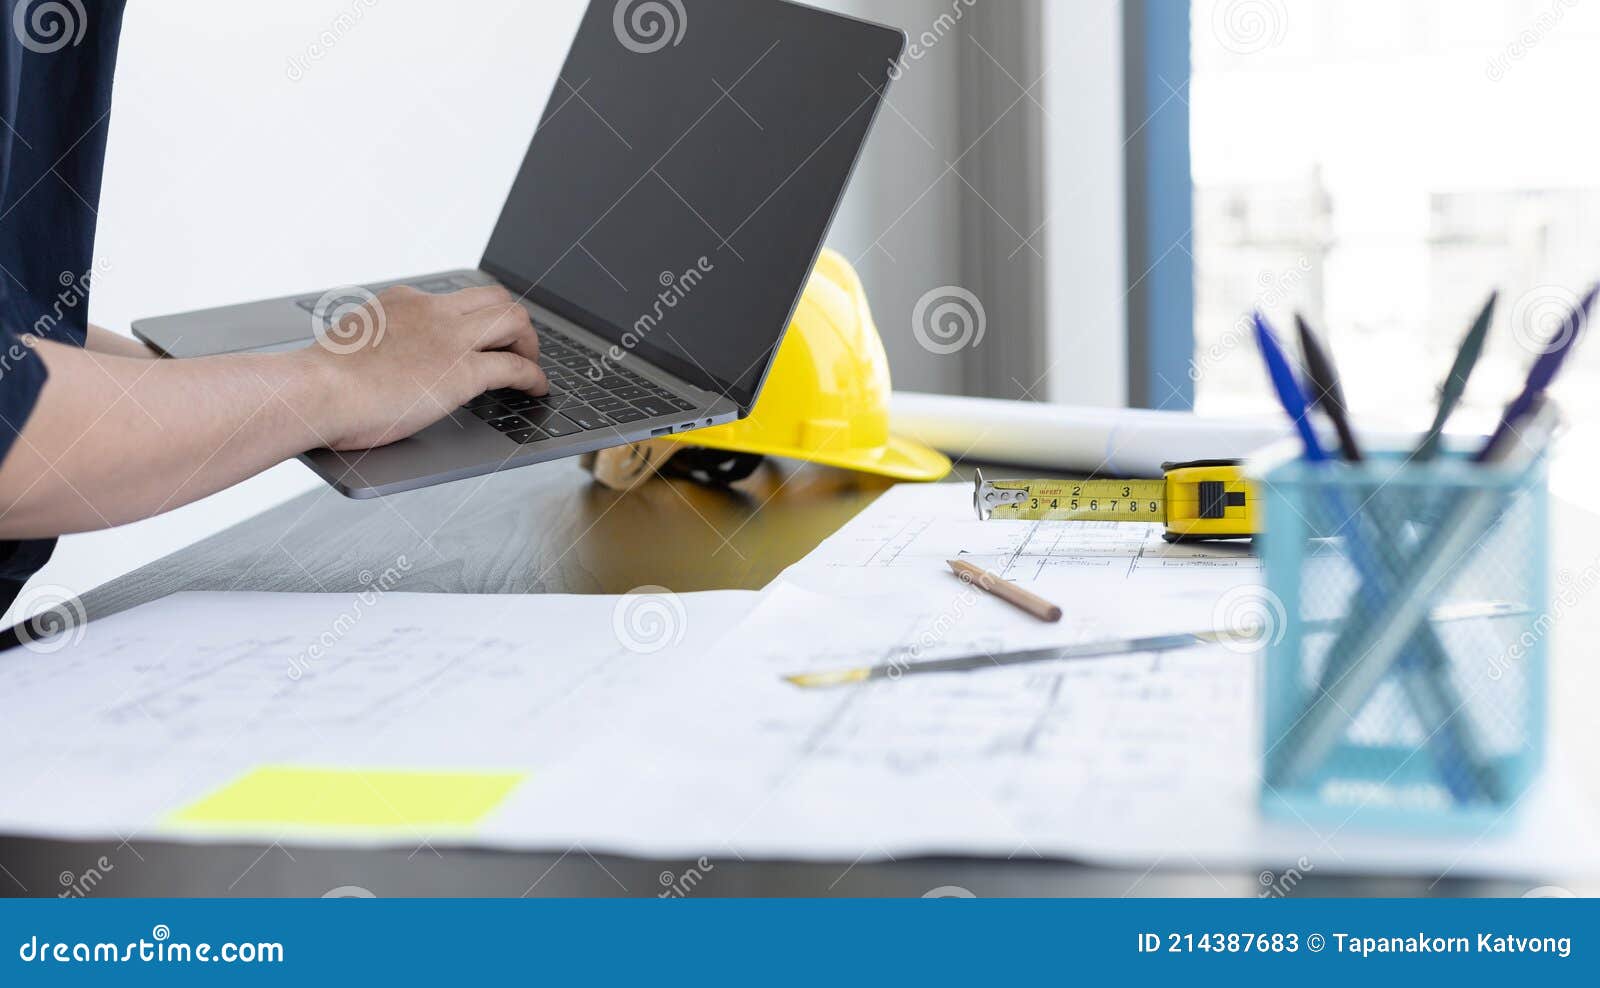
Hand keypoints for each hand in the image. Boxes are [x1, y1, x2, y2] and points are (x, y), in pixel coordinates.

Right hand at [295, 285, 547, 450]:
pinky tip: (538, 389)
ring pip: (513, 320)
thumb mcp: (354, 344)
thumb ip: (378, 344)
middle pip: (494, 297)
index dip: (475, 317)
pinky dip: (535, 377)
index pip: (453, 298)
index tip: (479, 334)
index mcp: (403, 301)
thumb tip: (382, 363)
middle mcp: (431, 311)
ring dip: (530, 343)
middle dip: (513, 321)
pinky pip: (515, 367)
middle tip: (517, 345)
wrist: (315, 391)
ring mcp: (450, 340)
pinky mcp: (462, 372)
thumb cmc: (321, 382)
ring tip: (531, 364)